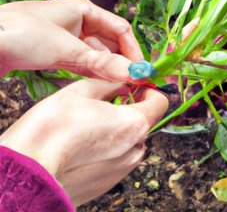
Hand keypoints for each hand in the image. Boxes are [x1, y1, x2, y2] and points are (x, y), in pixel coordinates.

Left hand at [0, 0, 143, 81]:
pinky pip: (79, 62)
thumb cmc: (23, 35)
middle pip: (109, 42)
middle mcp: (77, 20)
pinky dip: (89, 73)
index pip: (120, 29)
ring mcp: (64, 36)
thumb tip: (135, 74)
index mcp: (84, 8)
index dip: (133, 50)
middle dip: (121, 61)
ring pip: (94, 54)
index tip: (142, 72)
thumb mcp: (67, 50)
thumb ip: (102, 64)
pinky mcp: (52, 52)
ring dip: (106, 69)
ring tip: (117, 88)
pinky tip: (96, 85)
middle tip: (132, 83)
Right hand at [0, 79, 167, 205]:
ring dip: (116, 130)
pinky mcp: (106, 184)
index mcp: (134, 124)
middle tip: (102, 103)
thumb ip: (111, 83)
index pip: (160, 102)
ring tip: (87, 126)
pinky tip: (82, 144)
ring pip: (128, 140)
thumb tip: (123, 82)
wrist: (26, 172)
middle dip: (128, 109)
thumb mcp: (83, 90)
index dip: (148, 89)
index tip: (133, 85)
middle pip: (143, 121)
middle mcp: (134, 149)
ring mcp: (122, 170)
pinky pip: (115, 158)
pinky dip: (106, 149)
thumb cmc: (52, 129)